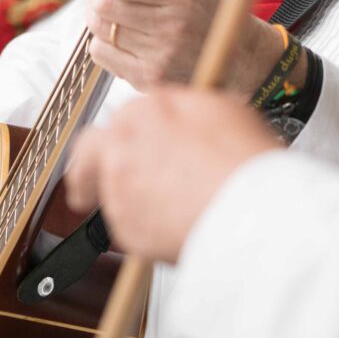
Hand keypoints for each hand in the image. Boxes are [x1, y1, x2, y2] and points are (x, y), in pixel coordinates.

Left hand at [63, 88, 279, 262]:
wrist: (250, 211)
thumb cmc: (244, 162)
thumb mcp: (221, 109)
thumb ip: (183, 108)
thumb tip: (178, 116)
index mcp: (143, 111)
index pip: (118, 119)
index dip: (127, 136)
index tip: (129, 147)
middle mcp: (122, 146)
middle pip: (88, 154)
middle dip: (87, 168)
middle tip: (90, 183)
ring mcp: (118, 189)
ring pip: (109, 192)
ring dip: (130, 197)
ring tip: (170, 204)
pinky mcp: (125, 228)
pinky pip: (128, 226)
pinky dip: (146, 226)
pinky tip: (177, 222)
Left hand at [80, 0, 286, 97]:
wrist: (239, 54)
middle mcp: (170, 27)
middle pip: (102, 3)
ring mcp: (158, 57)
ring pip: (97, 27)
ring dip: (99, 10)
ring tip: (118, 4)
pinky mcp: (147, 79)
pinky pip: (100, 53)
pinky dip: (104, 37)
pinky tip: (124, 30)